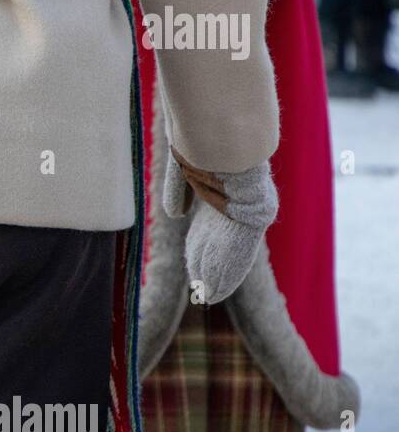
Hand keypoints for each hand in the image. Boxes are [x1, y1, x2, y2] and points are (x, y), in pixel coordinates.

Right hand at [162, 151, 277, 303]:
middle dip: (209, 265)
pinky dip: (226, 275)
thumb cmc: (202, 140)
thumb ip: (179, 190)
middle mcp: (239, 203)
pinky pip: (238, 254)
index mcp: (224, 189)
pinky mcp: (254, 220)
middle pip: (220, 242)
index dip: (199, 246)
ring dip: (220, 276)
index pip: (210, 225)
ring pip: (230, 251)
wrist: (226, 134)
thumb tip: (175, 215)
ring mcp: (248, 211)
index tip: (192, 264)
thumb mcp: (185, 166)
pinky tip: (216, 291)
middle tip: (201, 288)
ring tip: (210, 297)